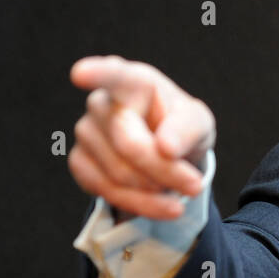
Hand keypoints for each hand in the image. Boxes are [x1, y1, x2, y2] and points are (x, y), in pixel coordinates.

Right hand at [68, 55, 215, 220]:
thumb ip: (188, 129)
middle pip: (129, 144)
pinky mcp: (79, 161)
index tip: (80, 73)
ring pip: (121, 175)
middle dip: (166, 171)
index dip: (97, 74)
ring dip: (156, 189)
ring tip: (174, 184)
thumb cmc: (180, 128)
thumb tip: (165, 147)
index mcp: (133, 82)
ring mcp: (86, 132)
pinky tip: (158, 200)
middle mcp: (102, 103)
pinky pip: (109, 193)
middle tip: (195, 185)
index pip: (114, 76)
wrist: (167, 154)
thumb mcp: (199, 124)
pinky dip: (142, 204)